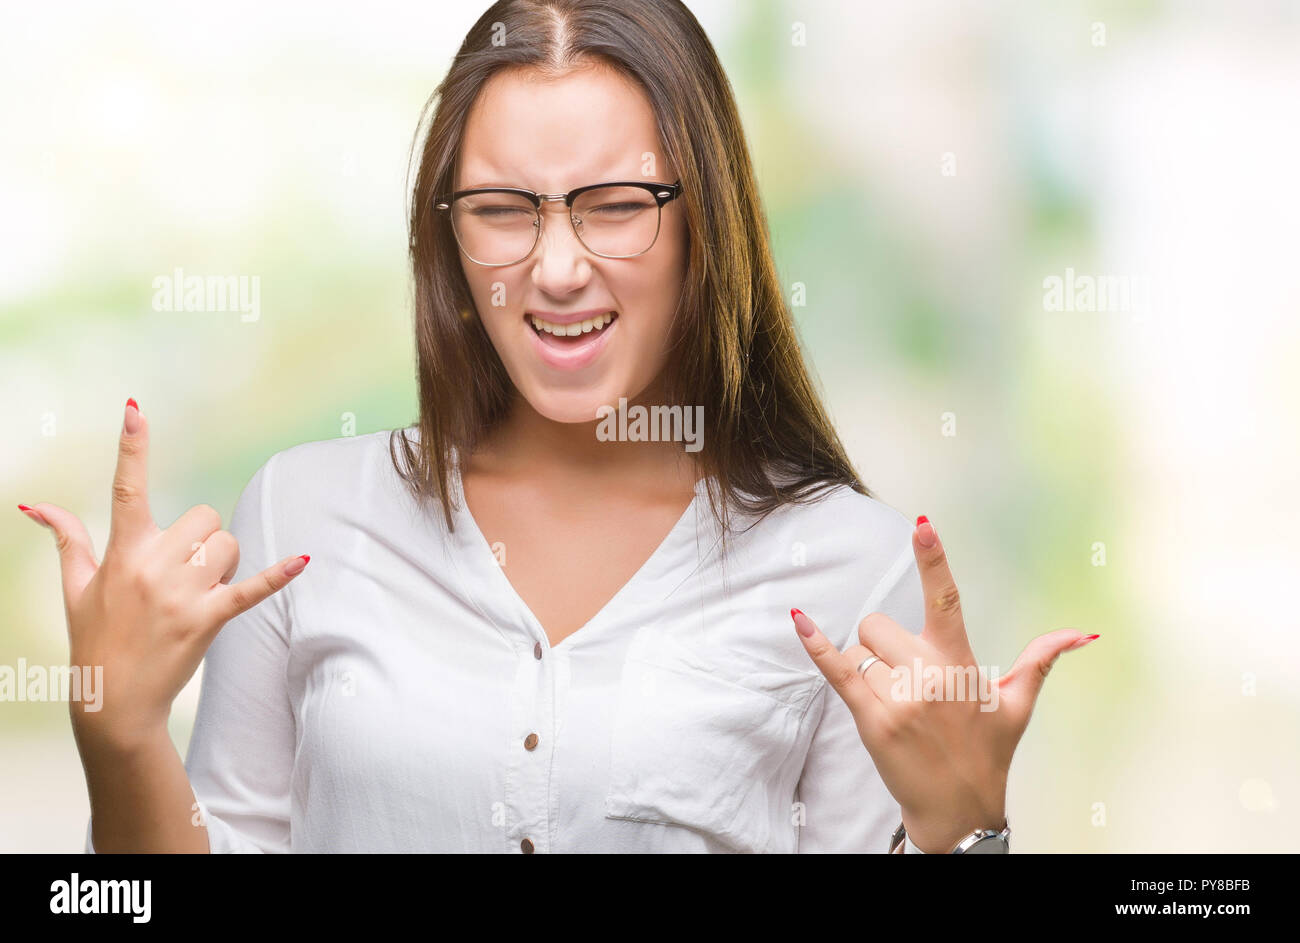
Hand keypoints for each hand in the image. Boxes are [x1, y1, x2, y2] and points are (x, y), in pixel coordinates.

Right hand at [18, 397, 308, 751]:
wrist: (114, 699)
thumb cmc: (95, 639)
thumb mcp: (74, 588)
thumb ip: (67, 539)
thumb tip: (37, 505)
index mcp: (121, 553)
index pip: (126, 488)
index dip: (132, 446)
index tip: (136, 408)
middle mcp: (151, 567)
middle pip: (203, 517)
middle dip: (203, 539)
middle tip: (186, 572)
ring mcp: (181, 594)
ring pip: (227, 545)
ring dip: (224, 563)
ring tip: (201, 592)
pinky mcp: (209, 619)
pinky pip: (252, 588)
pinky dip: (279, 575)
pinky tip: (303, 560)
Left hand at [791, 515, 1098, 852]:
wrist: (958, 812)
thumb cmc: (986, 754)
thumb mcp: (1016, 705)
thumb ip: (1041, 660)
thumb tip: (1080, 634)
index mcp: (960, 665)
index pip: (946, 600)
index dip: (934, 561)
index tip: (922, 525)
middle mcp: (929, 676)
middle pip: (880, 625)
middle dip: (884, 645)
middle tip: (906, 680)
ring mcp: (898, 698)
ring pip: (860, 651)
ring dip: (868, 669)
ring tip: (895, 703)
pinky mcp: (870, 718)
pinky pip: (836, 670)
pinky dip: (814, 644)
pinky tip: (799, 619)